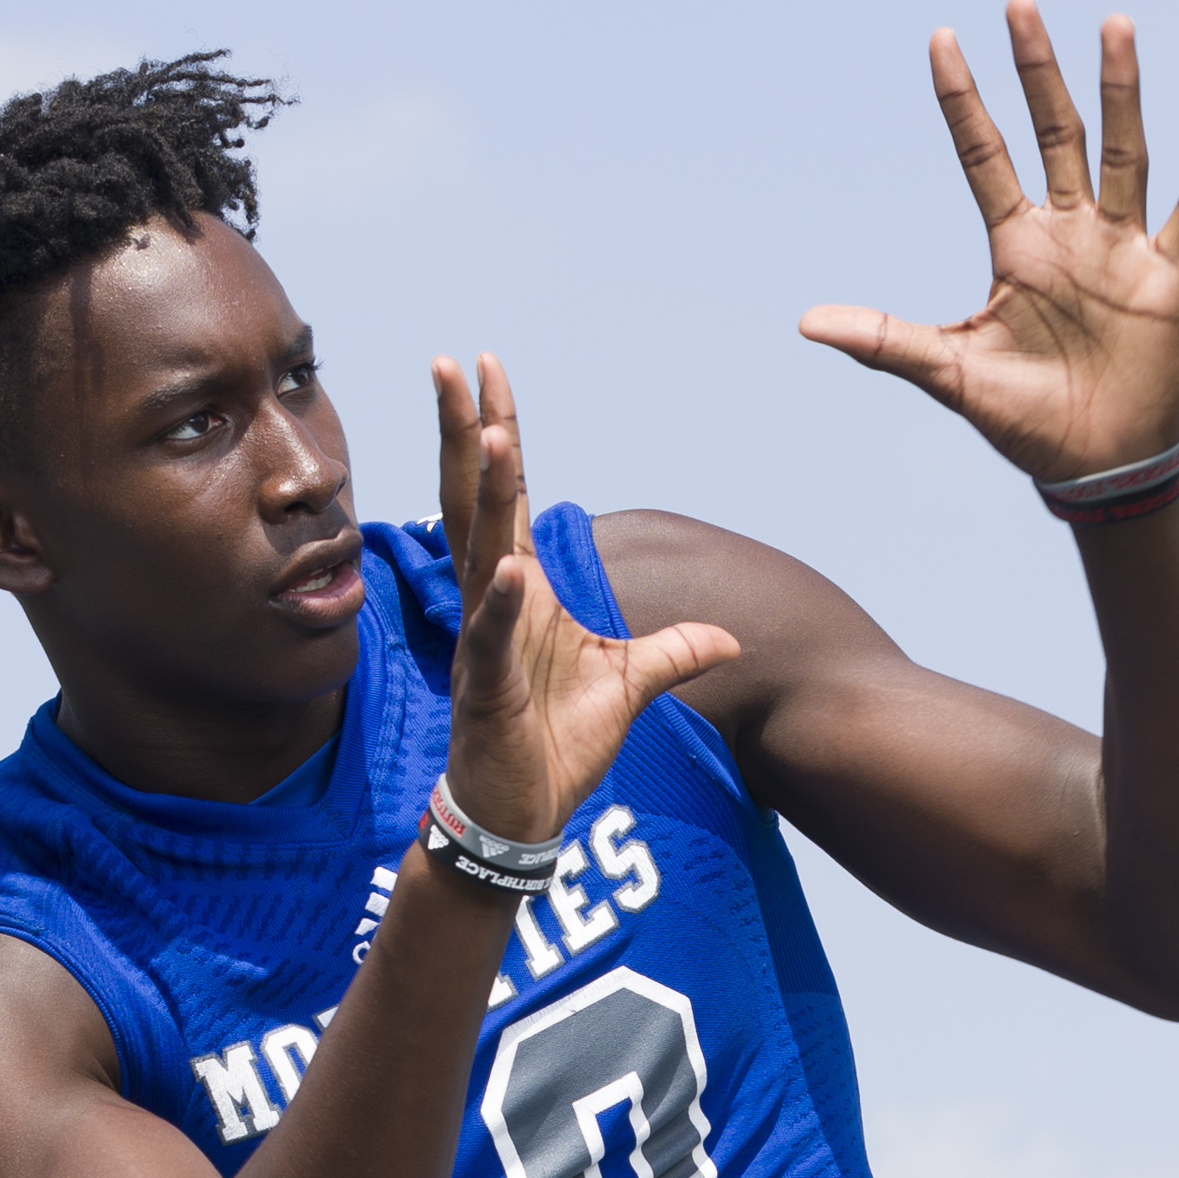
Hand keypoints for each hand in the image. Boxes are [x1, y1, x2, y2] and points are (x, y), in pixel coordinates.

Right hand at [433, 353, 738, 841]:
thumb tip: (728, 637)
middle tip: (450, 362)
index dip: (498, 432)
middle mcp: (494, 602)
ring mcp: (483, 643)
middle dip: (462, 431)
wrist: (521, 815)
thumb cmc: (557, 746)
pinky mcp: (485, 692)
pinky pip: (488, 639)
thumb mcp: (629, 687)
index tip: (487, 370)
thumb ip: (673, 653)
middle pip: (474, 500)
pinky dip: (500, 605)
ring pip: (478, 553)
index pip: (508, 495)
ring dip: (482, 494)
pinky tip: (509, 567)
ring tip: (484, 433)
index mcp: (523, 591)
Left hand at [801, 0, 1178, 483]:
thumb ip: (886, 341)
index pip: (983, 155)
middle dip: (1036, 70)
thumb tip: (805, 323)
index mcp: (1015, 246)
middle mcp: (1069, 233)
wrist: (1098, 469)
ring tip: (1113, 23)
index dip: (963, 100)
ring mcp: (1121, 250)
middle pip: (1053, 132)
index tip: (941, 39)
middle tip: (1018, 2)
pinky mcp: (1168, 278)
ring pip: (1121, 151)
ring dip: (1119, 91)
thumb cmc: (1026, 422)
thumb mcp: (950, 374)